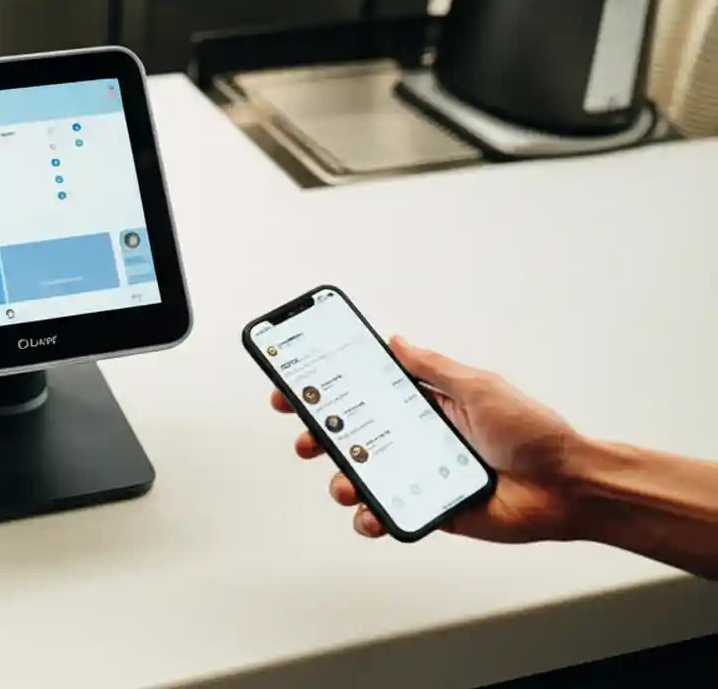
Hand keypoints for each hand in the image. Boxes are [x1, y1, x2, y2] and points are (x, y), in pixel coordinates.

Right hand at [272, 336, 587, 542]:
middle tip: (308, 437)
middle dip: (319, 435)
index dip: (326, 389)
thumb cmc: (533, 433)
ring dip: (341, 481)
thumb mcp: (481, 387)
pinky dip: (369, 519)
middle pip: (350, 434)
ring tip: (346, 482)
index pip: (364, 392)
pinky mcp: (426, 510)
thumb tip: (396, 341)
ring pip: (359, 478)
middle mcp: (415, 439)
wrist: (567, 489)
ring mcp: (416, 476)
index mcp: (424, 405)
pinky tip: (372, 515)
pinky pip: (384, 515)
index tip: (293, 386)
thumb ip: (434, 369)